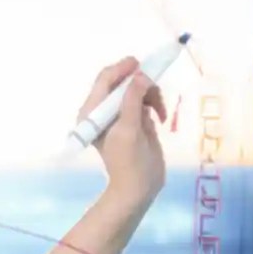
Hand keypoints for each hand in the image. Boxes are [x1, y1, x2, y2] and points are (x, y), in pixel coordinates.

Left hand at [76, 56, 167, 204]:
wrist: (139, 188)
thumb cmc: (129, 162)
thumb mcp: (129, 130)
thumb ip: (132, 101)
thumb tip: (140, 75)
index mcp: (92, 112)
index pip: (105, 79)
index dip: (122, 69)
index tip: (141, 65)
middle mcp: (103, 110)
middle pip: (122, 81)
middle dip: (141, 84)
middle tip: (155, 94)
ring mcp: (120, 114)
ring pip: (137, 89)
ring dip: (151, 95)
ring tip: (159, 112)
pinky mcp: (134, 119)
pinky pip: (145, 100)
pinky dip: (154, 104)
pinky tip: (160, 117)